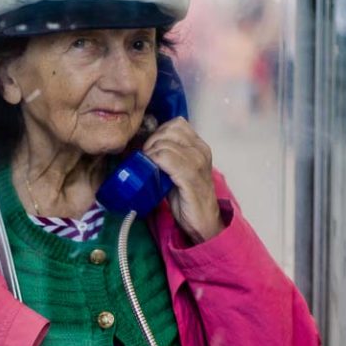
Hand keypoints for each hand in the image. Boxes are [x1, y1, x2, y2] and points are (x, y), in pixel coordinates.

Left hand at [142, 117, 223, 243]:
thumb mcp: (178, 171)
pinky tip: (150, 171)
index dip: (158, 133)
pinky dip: (153, 161)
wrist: (203, 221)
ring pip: (165, 144)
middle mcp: (200, 151)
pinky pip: (166, 158)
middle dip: (151, 142)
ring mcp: (197, 163)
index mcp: (199, 146)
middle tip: (146, 159)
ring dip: (150, 153)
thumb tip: (143, 150)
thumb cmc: (187, 197)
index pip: (176, 124)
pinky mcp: (190, 177)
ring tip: (147, 167)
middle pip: (169, 130)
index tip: (150, 149)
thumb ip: (168, 157)